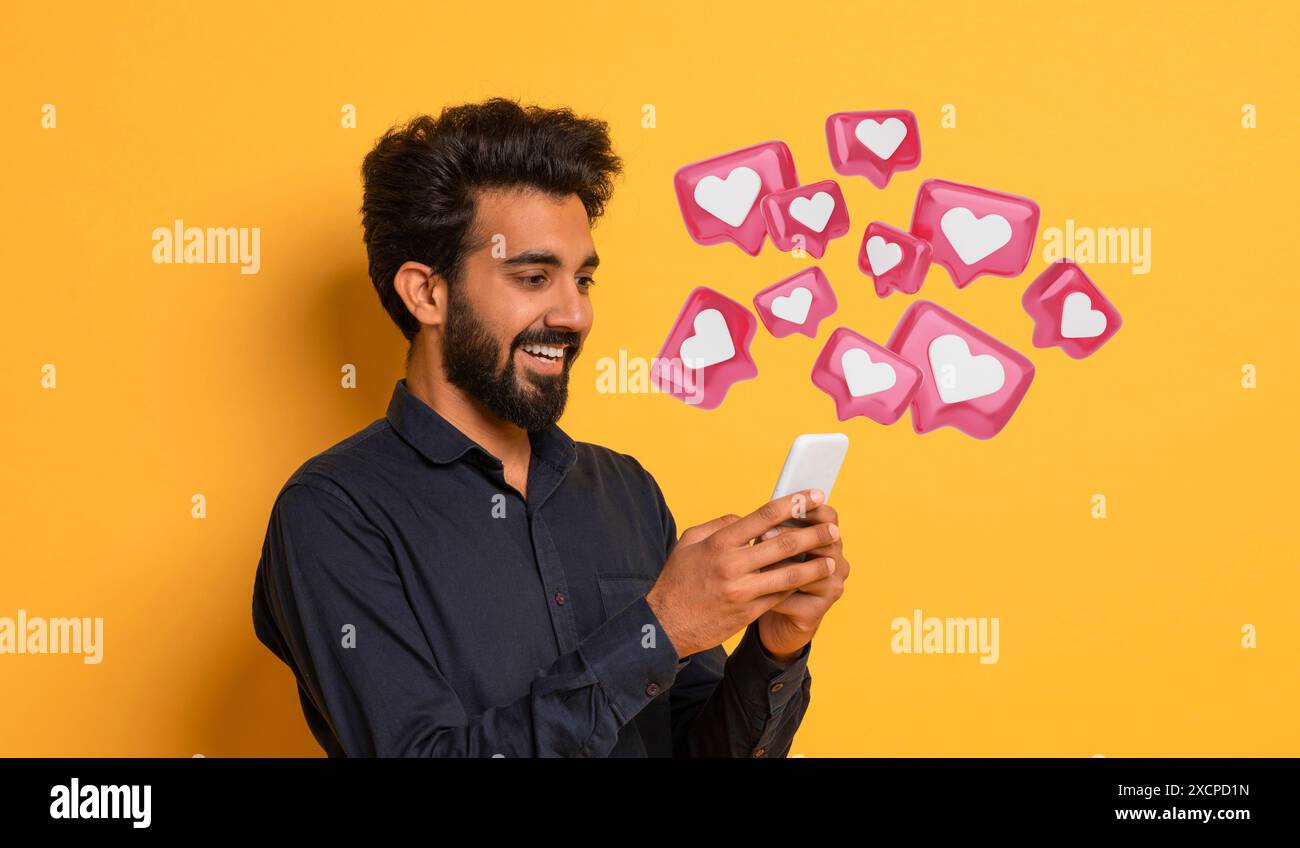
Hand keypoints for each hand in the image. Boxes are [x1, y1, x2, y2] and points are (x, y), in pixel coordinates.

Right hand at [645, 489, 838, 658]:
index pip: (763, 516)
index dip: (792, 503)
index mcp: (719, 543)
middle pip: (783, 545)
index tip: (813, 495)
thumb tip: (744, 517)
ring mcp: (742, 591)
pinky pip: (779, 597)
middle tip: (833, 527)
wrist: (665, 626)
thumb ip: (718, 525)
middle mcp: (732, 565)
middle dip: (813, 534)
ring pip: (788, 575)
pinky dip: (797, 588)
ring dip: (815, 566)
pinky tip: (811, 582)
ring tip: (832, 559)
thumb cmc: (677, 580)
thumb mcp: (689, 543)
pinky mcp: (748, 613)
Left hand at [753, 502, 848, 660]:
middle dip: (791, 536)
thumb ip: (773, 531)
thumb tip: (757, 516)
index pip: (829, 517)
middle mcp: (837, 563)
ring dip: (782, 567)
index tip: (784, 504)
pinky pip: (795, 600)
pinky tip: (755, 593)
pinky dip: (774, 595)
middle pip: (824, 541)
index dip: (809, 509)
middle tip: (763, 534)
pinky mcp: (816, 613)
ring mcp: (831, 589)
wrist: (774, 616)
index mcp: (829, 541)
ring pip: (812, 572)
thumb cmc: (772, 574)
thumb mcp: (773, 549)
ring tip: (757, 565)